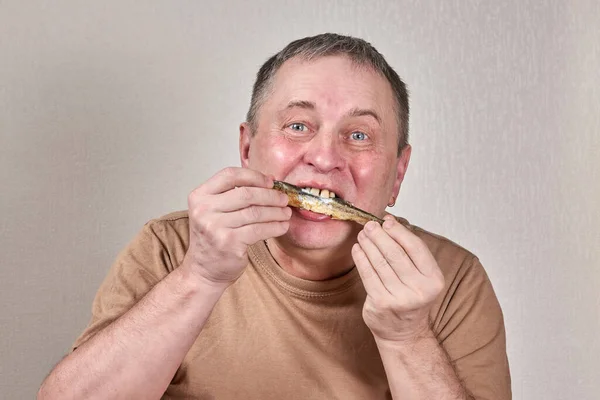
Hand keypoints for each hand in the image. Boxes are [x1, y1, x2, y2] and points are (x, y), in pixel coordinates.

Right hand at [183, 167, 290, 285]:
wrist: (203, 270)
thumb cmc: (213, 238)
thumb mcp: (215, 211)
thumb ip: (234, 195)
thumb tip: (269, 182)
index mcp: (199, 196)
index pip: (229, 175)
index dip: (253, 176)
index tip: (270, 182)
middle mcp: (204, 210)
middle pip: (246, 194)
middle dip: (271, 196)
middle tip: (284, 199)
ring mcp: (215, 227)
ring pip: (255, 212)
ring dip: (276, 212)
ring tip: (286, 213)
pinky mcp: (229, 243)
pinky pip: (259, 230)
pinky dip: (275, 227)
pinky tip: (282, 226)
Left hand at [352, 215, 444, 343]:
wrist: (404, 333)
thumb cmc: (411, 297)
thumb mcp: (421, 277)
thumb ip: (409, 252)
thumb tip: (389, 222)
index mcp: (434, 280)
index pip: (415, 247)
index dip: (399, 231)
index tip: (387, 221)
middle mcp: (419, 290)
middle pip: (395, 253)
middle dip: (379, 235)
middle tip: (369, 224)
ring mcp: (399, 298)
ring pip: (379, 262)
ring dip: (368, 244)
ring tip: (362, 234)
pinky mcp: (380, 303)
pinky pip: (367, 275)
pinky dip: (361, 259)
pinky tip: (357, 249)